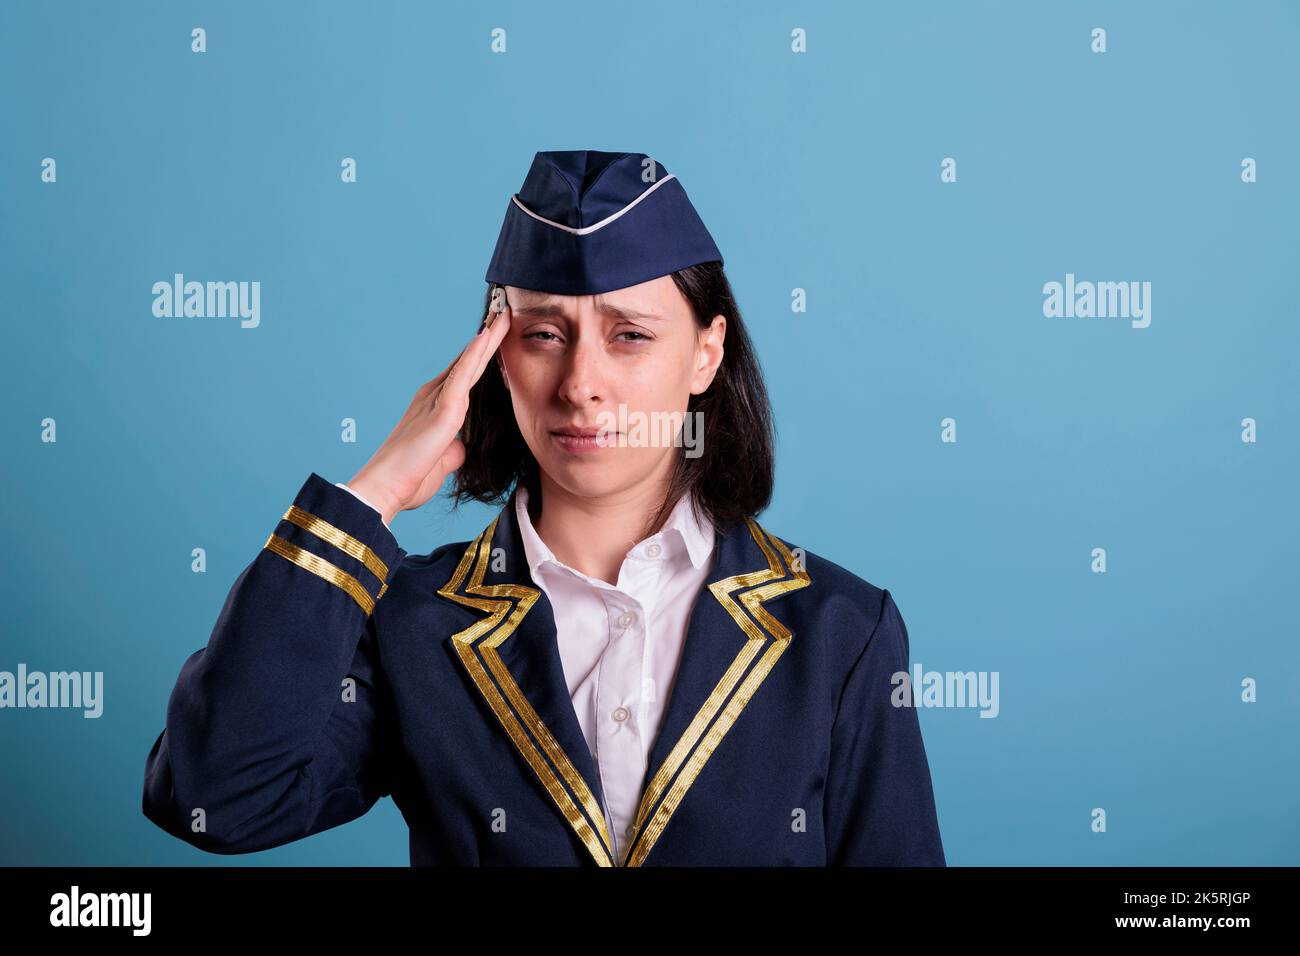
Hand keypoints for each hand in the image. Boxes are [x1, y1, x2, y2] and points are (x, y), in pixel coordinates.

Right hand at [347, 306, 510, 524]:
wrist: (386, 488)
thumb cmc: (409, 478)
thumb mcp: (441, 461)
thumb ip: (453, 449)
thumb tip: (461, 447)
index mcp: (435, 407)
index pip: (465, 374)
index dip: (482, 355)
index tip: (499, 334)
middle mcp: (433, 396)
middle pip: (468, 360)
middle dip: (488, 337)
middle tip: (505, 311)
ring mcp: (437, 399)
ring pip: (469, 362)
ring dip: (488, 337)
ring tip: (504, 314)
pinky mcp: (442, 410)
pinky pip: (463, 376)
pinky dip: (475, 355)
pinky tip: (487, 336)